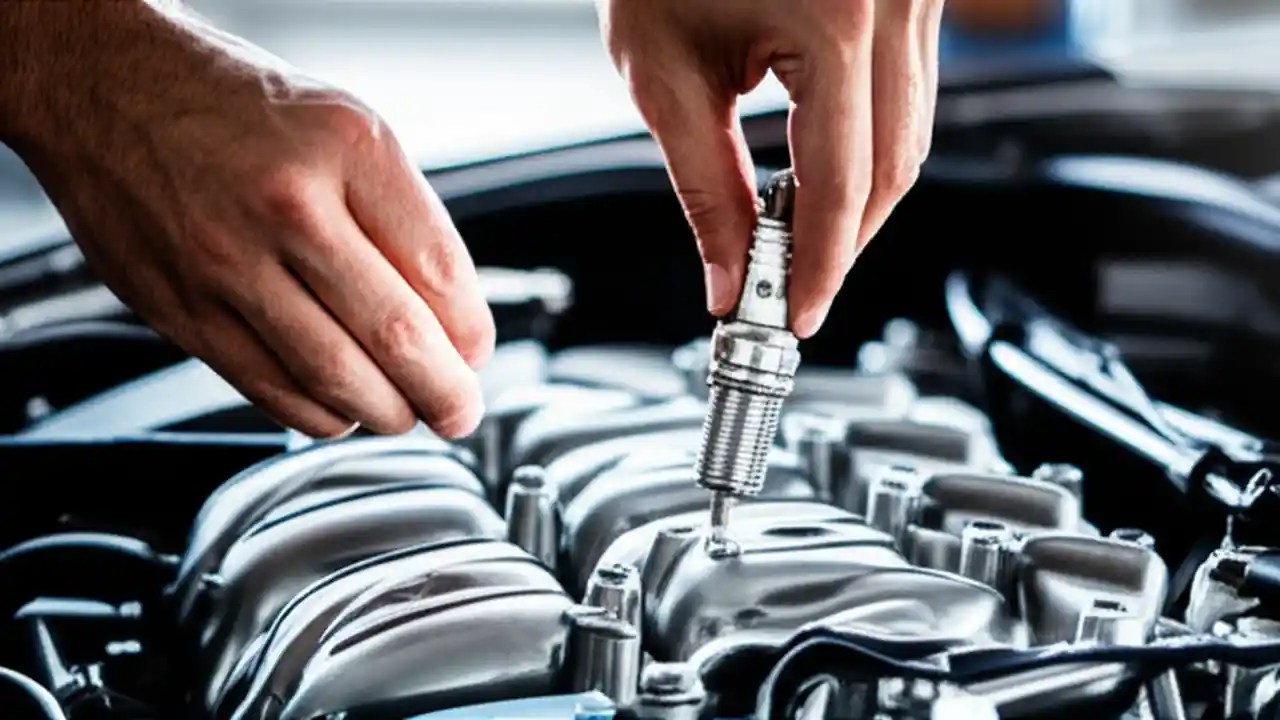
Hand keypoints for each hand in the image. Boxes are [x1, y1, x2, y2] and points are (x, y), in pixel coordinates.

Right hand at [1, 3, 492, 437]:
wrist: (105, 89)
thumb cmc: (238, 110)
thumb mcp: (348, 129)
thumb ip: (404, 219)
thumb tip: (454, 320)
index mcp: (346, 149)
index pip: (439, 269)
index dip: (471, 332)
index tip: (476, 351)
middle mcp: (287, 207)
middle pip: (394, 336)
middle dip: (444, 392)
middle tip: (460, 410)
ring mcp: (227, 263)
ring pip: (334, 378)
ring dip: (387, 412)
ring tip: (406, 411)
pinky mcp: (183, 311)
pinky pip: (271, 390)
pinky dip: (321, 415)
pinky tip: (340, 405)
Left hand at [598, 0, 944, 336]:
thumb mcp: (663, 69)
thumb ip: (702, 185)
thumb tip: (725, 275)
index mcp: (839, 19)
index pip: (843, 183)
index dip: (820, 265)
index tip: (793, 313)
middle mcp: (896, 2)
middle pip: (896, 167)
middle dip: (844, 242)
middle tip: (790, 290)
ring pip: (911, 133)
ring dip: (859, 199)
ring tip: (795, 240)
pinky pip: (908, 92)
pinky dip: (868, 146)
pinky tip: (821, 174)